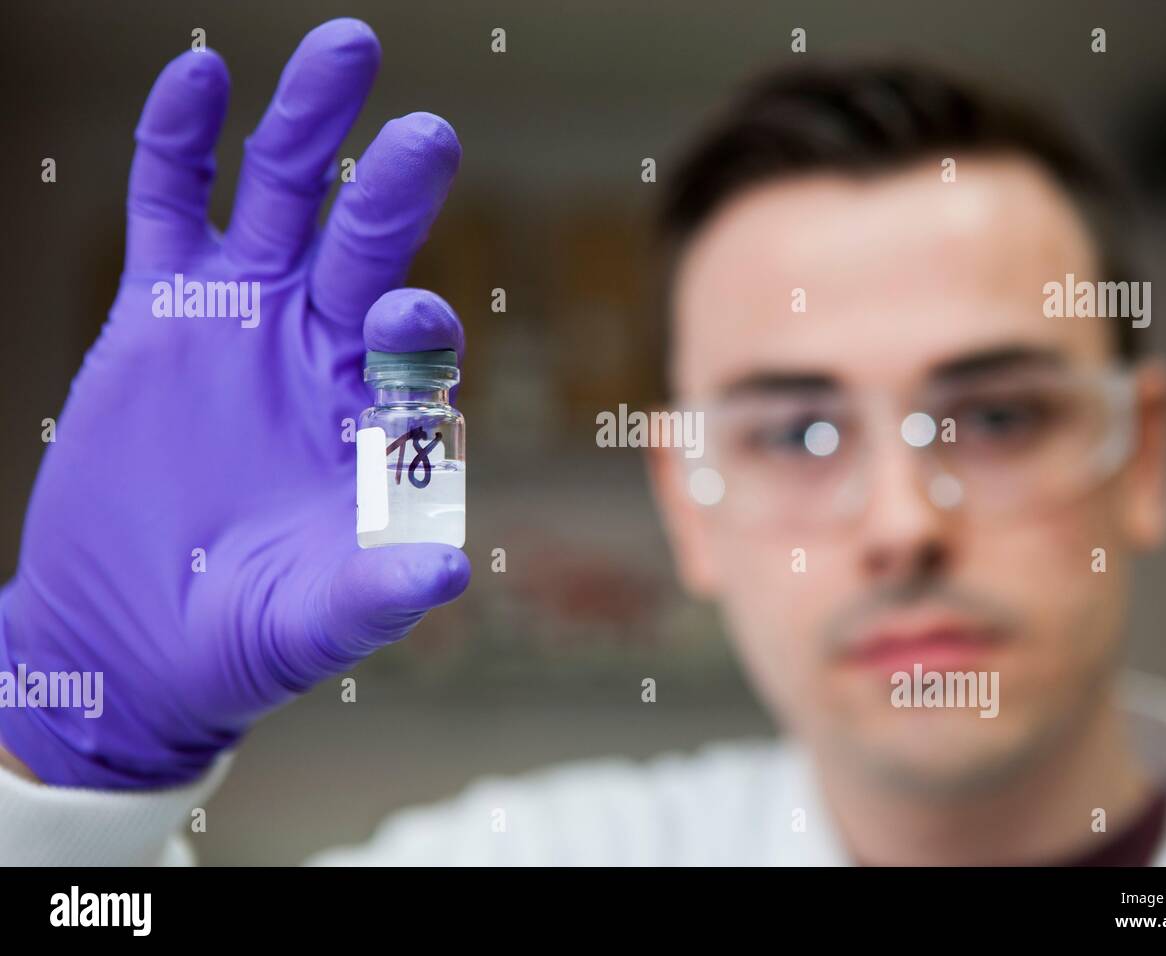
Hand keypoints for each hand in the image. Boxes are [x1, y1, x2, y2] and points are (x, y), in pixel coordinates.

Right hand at [0, 19, 469, 788]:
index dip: (416, 330)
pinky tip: (198, 77)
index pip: (416, 349)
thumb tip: (448, 570)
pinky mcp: (159, 312)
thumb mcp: (310, 623)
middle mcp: (321, 351)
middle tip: (429, 133)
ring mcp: (242, 321)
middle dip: (395, 190)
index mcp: (375, 415)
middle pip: (366, 246)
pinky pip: (171, 207)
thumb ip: (373, 592)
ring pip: (282, 198)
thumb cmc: (241, 640)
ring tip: (346, 47)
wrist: (132, 640)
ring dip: (309, 125)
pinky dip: (179, 145)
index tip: (402, 322)